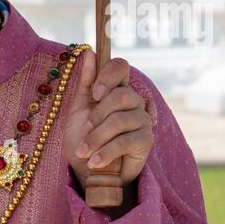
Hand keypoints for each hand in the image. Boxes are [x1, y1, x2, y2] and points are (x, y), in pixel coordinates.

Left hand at [64, 49, 152, 191]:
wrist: (89, 170)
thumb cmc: (83, 138)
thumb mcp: (78, 110)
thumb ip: (85, 84)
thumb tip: (88, 53)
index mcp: (116, 89)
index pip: (120, 67)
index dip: (107, 76)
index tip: (94, 95)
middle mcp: (133, 101)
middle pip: (120, 95)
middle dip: (96, 115)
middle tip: (85, 130)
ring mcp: (142, 120)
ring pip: (120, 120)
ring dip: (96, 138)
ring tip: (83, 152)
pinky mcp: (146, 141)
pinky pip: (125, 142)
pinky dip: (105, 152)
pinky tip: (94, 162)